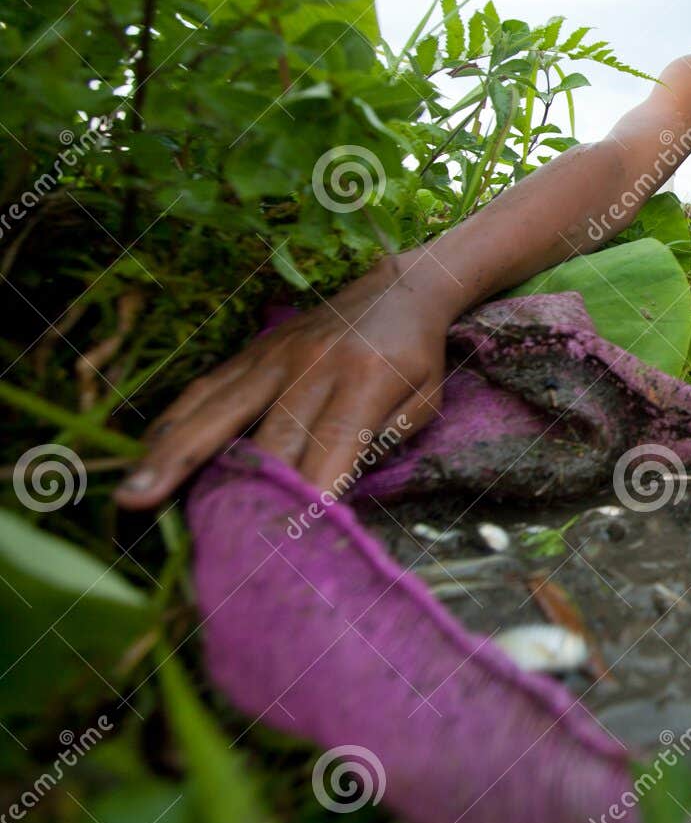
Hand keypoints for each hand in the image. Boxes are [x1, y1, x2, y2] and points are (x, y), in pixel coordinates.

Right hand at [114, 255, 451, 508]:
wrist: (399, 286)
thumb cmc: (415, 358)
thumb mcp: (423, 403)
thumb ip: (384, 442)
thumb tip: (335, 486)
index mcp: (367, 380)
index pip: (332, 442)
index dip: (309, 489)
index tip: (288, 535)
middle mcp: (314, 365)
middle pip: (268, 434)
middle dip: (237, 488)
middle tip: (203, 537)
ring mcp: (275, 355)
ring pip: (217, 408)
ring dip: (173, 456)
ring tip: (135, 496)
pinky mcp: (251, 351)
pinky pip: (206, 389)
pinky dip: (173, 423)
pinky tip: (145, 456)